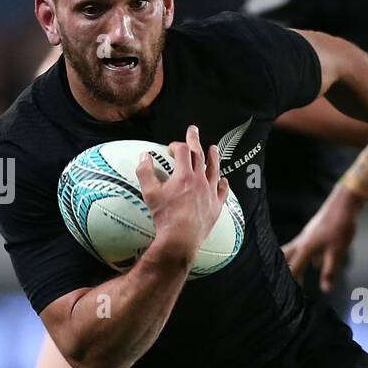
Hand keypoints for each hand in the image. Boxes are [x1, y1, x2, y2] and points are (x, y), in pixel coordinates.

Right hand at [137, 125, 227, 266]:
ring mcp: (210, 192)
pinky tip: (223, 180)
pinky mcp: (216, 206)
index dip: (175, 145)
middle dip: (195, 140)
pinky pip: (223, 191)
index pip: (181, 151)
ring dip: (214, 157)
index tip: (170, 148)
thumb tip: (143, 155)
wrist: (181, 238)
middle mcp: (200, 180)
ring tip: (214, 148)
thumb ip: (145, 171)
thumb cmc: (164, 216)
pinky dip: (223, 183)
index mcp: (184, 174)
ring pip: (214, 170)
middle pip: (199, 154)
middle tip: (193, 130)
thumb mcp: (149, 193)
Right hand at [282, 185, 361, 291]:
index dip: (289, 282)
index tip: (286, 295)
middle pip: (285, 258)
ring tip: (297, 278)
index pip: (292, 268)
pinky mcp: (314, 232)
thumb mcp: (337, 252)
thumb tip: (326, 290)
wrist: (345, 202)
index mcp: (305, 248)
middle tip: (284, 285)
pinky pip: (306, 248)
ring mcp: (307, 236)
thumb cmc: (340, 226)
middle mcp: (302, 241)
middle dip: (284, 271)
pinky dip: (307, 258)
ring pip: (295, 252)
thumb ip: (330, 271)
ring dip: (294, 264)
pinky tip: (316, 264)